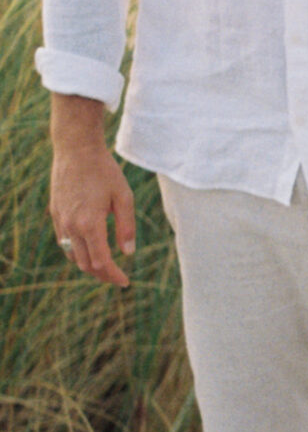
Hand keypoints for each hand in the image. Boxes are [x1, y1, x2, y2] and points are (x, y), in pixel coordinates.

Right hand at [49, 124, 136, 289]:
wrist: (76, 150)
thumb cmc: (104, 171)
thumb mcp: (124, 197)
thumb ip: (126, 227)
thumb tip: (127, 253)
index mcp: (89, 224)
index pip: (101, 262)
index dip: (113, 275)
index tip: (125, 281)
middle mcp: (71, 226)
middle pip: (85, 264)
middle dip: (102, 274)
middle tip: (118, 277)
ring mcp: (60, 220)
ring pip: (72, 255)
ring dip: (88, 265)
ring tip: (106, 266)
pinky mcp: (55, 213)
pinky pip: (64, 242)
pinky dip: (77, 251)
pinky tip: (90, 248)